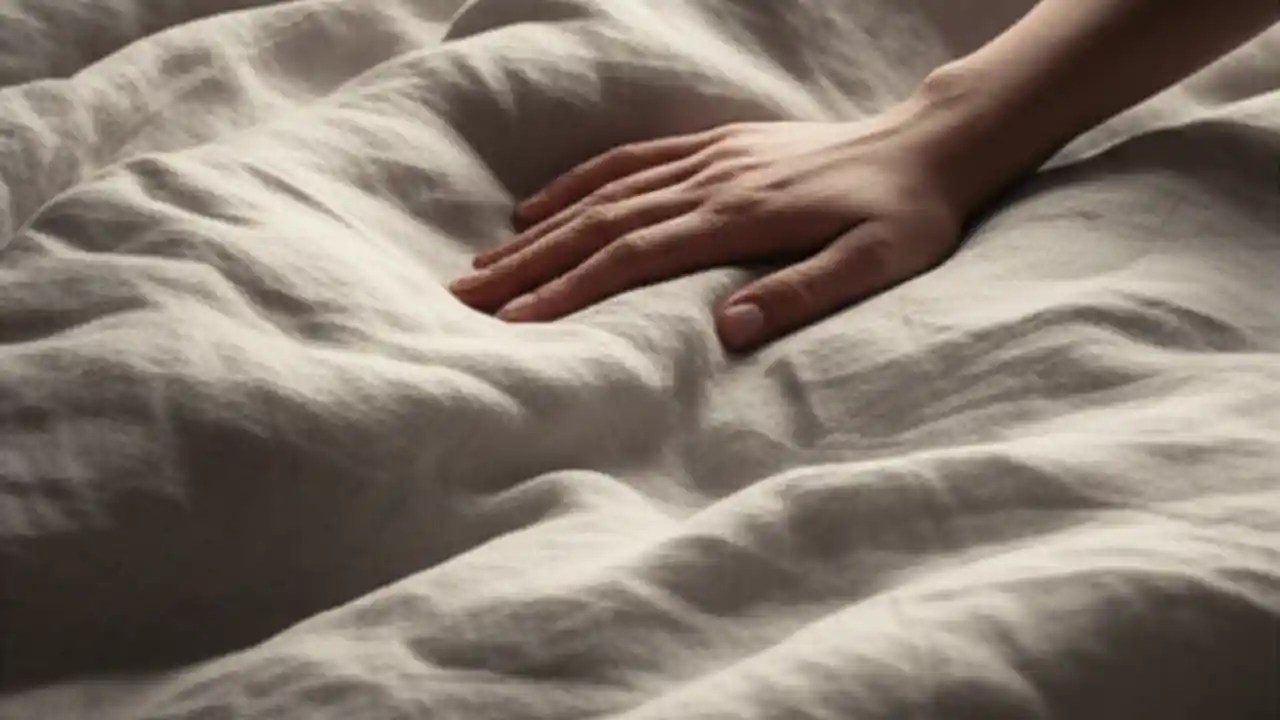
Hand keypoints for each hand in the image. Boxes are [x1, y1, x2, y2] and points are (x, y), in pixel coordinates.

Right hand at [449, 106, 971, 352]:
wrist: (929, 144)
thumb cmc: (907, 215)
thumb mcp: (876, 263)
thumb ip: (801, 293)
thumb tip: (726, 327)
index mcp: (739, 217)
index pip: (634, 256)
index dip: (571, 289)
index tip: (516, 322)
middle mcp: (710, 180)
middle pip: (600, 223)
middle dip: (530, 262)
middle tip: (466, 295)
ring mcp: (708, 157)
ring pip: (605, 191)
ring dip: (541, 228)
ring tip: (486, 261)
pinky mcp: (716, 144)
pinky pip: (632, 159)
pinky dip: (579, 181)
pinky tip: (542, 202)